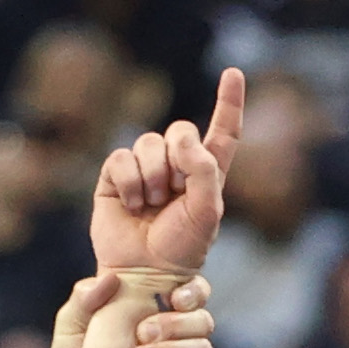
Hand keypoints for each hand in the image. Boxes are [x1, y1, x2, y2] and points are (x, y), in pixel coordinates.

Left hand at [48, 272, 218, 347]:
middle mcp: (175, 338)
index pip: (191, 292)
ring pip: (203, 346)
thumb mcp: (71, 329)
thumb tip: (110, 279)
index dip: (192, 290)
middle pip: (201, 318)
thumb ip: (84, 299)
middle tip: (142, 334)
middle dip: (175, 323)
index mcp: (154, 313)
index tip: (173, 298)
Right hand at [90, 68, 243, 276]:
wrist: (144, 273)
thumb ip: (203, 169)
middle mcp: (177, 166)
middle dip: (178, 160)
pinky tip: (132, 205)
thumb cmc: (180, 249)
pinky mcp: (116, 178)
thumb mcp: (206, 212)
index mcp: (206, 173)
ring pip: (148, 142)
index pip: (223, 131)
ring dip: (153, 175)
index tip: (233, 73)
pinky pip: (121, 157)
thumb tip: (180, 139)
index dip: (229, 102)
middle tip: (174, 194)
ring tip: (152, 204)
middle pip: (180, 130)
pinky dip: (129, 181)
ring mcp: (145, 170)